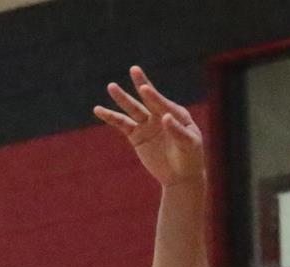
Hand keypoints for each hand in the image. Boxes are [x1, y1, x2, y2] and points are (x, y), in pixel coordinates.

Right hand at [94, 65, 204, 186]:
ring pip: (132, 109)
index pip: (162, 103)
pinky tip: (99, 110)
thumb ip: (178, 131)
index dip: (153, 96)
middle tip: (134, 69)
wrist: (180, 175)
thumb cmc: (190, 158)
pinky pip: (122, 124)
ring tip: (111, 86)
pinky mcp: (136, 136)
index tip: (144, 88)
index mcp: (176, 113)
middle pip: (147, 98)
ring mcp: (147, 124)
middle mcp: (160, 115)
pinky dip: (111, 117)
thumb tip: (166, 116)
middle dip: (141, 84)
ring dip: (122, 98)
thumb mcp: (189, 144)